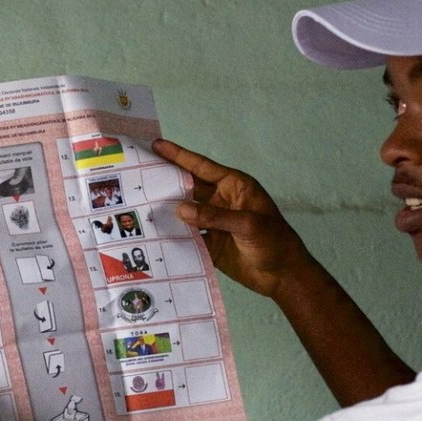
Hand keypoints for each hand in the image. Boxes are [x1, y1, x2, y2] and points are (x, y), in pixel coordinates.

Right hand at [152, 139, 312, 298]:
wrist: (284, 276)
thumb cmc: (274, 241)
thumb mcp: (248, 224)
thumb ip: (214, 216)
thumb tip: (179, 209)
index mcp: (233, 186)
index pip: (201, 167)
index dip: (178, 156)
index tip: (156, 145)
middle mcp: (220, 200)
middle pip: (188, 187)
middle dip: (166, 180)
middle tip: (137, 173)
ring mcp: (213, 222)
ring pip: (185, 212)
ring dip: (166, 208)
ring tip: (138, 202)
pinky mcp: (209, 244)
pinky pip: (186, 235)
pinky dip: (172, 234)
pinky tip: (152, 232)